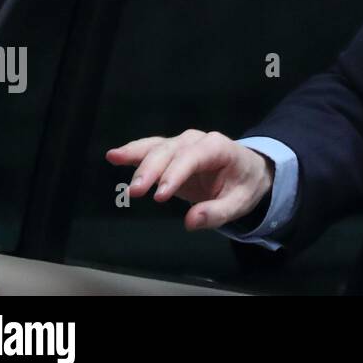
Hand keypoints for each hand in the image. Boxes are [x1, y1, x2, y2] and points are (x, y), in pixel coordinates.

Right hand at [105, 130, 273, 231]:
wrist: (248, 170)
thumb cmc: (244, 184)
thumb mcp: (239, 202)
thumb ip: (216, 212)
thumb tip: (191, 221)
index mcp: (218, 148)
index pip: (193, 158)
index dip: (175, 174)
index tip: (159, 195)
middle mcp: (197, 140)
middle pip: (171, 150)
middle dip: (151, 169)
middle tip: (135, 192)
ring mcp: (183, 143)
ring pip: (157, 147)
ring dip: (138, 158)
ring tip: (115, 161)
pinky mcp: (171, 152)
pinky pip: (151, 149)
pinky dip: (133, 151)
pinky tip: (115, 155)